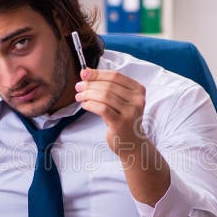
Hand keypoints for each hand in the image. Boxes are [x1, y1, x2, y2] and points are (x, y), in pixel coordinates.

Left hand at [75, 67, 170, 207]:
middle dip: (90, 84)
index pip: (116, 76)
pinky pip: (102, 108)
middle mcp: (137, 100)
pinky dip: (90, 104)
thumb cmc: (122, 120)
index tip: (84, 73)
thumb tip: (86, 73)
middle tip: (78, 86)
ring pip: (104, 96)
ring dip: (88, 94)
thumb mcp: (120, 101)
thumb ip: (107, 87)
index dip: (98, 73)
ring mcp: (131, 112)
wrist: (132, 144)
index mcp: (138, 90)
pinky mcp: (121, 123)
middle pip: (109, 85)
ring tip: (79, 96)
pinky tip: (84, 105)